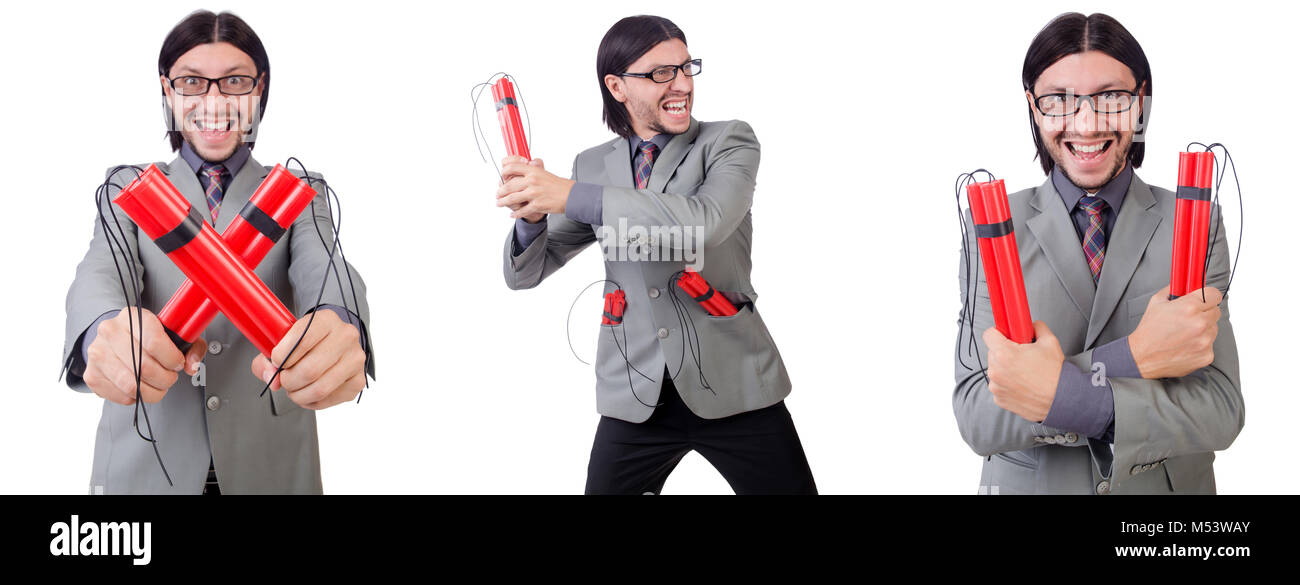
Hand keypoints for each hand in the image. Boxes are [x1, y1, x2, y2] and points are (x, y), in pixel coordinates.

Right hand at [84, 307, 205, 405]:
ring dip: (153, 392)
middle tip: (169, 377)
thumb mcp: (173, 332)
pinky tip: (140, 386)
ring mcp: (98, 354)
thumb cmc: (146, 336)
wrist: (114, 338)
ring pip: (132, 386)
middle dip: (165, 379)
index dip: (172, 358)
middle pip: (144, 368)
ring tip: (158, 385)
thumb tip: (192, 365)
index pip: (155, 342)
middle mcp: (110, 332)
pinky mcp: (92, 375)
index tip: (177, 363)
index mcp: (133, 317)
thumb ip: (191, 346)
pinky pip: (121, 396)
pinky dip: (137, 398)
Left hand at [251, 309, 365, 409]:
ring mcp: (355, 360)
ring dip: (298, 394)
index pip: (301, 340)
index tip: (275, 362)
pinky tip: (307, 392)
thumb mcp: (284, 340)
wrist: (332, 342)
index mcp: (327, 319)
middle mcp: (346, 337)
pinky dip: (310, 402)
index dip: (281, 357)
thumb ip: (267, 359)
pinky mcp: (358, 380)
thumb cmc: (306, 341)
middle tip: (284, 379)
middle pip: (310, 370)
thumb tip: (272, 379)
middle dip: (288, 380)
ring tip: (293, 388)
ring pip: (319, 389)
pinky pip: (328, 400)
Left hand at [495, 156, 574, 220]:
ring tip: (499, 203)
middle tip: (498, 195)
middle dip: (500, 192)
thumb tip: (520, 169)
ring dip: (503, 202)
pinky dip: (515, 213)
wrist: (571, 195)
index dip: (504, 172)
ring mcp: (534, 193)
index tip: (502, 176)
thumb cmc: (558, 185)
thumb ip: (531, 171)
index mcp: (533, 170)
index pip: (511, 167)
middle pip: (509, 185)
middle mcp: (532, 180)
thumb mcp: (544, 173)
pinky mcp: (537, 205)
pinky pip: (522, 210)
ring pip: (512, 198)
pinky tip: (512, 214)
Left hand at [983, 321, 1063, 421]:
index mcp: (1004, 354)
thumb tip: (1032, 325)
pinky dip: (1007, 384)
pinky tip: (1023, 384)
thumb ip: (1037, 327)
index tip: (1006, 336)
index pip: (989, 334)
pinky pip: (999, 385)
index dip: (999, 333)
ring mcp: (996, 387)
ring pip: (995, 370)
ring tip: (1024, 372)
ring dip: (1005, 369)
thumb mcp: (1050, 342)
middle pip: (992, 353)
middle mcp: (995, 371)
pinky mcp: (999, 399)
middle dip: (1005, 351)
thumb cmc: (1055, 374)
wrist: (1061, 399)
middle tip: (1022, 356)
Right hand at [1129, 285, 1220, 378]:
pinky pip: (1210, 345)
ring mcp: (1205, 340)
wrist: (1142, 357)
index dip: (1208, 296)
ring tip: (1184, 334)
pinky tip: (1185, 345)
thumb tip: (1184, 281)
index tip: (1205, 299)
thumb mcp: (1156, 302)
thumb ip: (1174, 289)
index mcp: (1189, 307)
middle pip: (1216, 311)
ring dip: (1204, 330)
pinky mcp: (1207, 355)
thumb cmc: (1148, 330)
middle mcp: (1200, 323)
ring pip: (1214, 329)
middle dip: (1205, 313)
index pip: (1215, 294)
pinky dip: (1200, 345)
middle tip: (1189, 319)